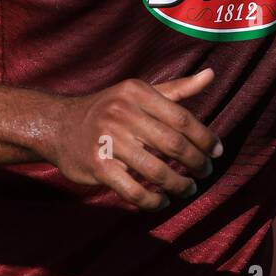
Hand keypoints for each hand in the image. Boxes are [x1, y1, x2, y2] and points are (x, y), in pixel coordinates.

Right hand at [50, 67, 222, 209]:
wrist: (58, 125)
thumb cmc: (108, 109)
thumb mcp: (138, 93)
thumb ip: (177, 88)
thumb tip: (211, 75)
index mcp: (136, 92)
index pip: (182, 117)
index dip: (205, 137)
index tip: (217, 152)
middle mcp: (122, 112)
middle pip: (174, 144)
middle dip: (196, 163)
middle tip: (205, 173)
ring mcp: (108, 140)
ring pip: (157, 171)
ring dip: (179, 185)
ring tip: (187, 188)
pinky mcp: (97, 166)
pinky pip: (134, 191)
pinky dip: (153, 201)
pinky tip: (161, 200)